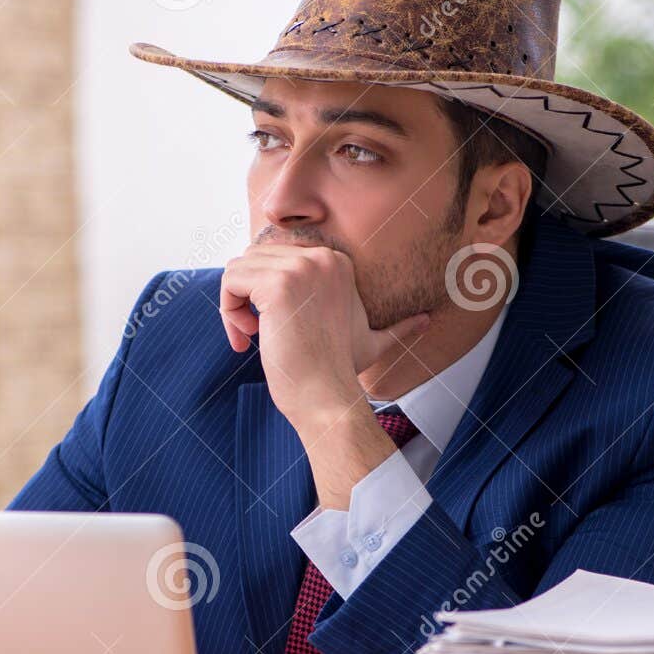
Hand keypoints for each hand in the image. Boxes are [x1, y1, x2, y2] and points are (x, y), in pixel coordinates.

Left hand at [219, 244, 429, 430]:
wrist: (330, 398)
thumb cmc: (343, 374)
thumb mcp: (374, 344)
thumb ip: (398, 328)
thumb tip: (426, 321)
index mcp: (335, 262)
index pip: (275, 255)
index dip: (264, 290)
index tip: (270, 327)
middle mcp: (319, 257)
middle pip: (254, 258)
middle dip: (245, 295)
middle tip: (253, 332)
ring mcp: (299, 270)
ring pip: (239, 267)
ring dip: (234, 303)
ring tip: (249, 336)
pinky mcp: (277, 287)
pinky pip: (231, 280)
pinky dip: (227, 309)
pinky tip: (246, 338)